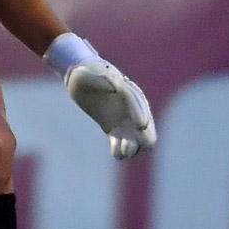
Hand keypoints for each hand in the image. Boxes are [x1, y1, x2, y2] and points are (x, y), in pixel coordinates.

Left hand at [45, 34, 156, 159]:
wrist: (80, 80)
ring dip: (133, 144)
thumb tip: (117, 86)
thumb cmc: (85, 74)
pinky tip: (117, 155)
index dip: (140, 113)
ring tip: (126, 153)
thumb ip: (101, 79)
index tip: (141, 125)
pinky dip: (119, 148)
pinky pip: (119, 141)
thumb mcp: (88, 73)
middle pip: (144, 120)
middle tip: (148, 145)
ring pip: (134, 135)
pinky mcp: (113, 129)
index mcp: (125, 87)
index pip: (135, 100)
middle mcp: (128, 104)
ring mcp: (123, 118)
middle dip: (146, 133)